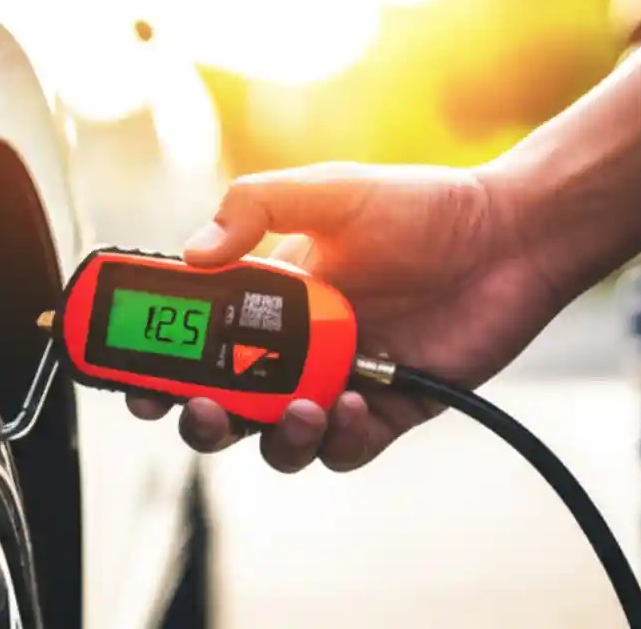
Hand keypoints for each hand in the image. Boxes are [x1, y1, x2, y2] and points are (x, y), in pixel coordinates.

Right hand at [126, 162, 562, 472]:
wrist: (509, 235)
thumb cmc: (418, 206)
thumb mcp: (326, 191)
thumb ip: (254, 208)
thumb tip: (191, 255)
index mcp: (265, 297)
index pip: (194, 340)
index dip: (155, 363)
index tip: (130, 376)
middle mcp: (293, 347)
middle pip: (223, 404)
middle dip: (200, 418)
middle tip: (199, 409)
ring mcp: (337, 381)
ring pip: (277, 439)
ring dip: (273, 436)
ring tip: (299, 408)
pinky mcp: (386, 409)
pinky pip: (344, 448)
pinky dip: (337, 438)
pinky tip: (352, 403)